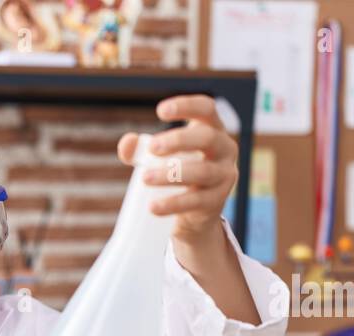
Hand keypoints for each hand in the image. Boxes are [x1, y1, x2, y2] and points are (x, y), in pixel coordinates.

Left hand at [116, 95, 236, 242]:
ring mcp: (224, 175)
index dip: (187, 105)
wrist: (195, 211)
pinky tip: (154, 207)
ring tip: (145, 178)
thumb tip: (128, 142)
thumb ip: (138, 149)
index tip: (160, 111)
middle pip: (207, 138)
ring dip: (171, 174)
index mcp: (212, 129)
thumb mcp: (159, 157)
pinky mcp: (217, 200)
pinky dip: (173, 203)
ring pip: (202, 171)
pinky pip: (197, 201)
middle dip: (179, 140)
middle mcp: (225, 148)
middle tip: (152, 148)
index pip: (206, 108)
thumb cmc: (177, 171)